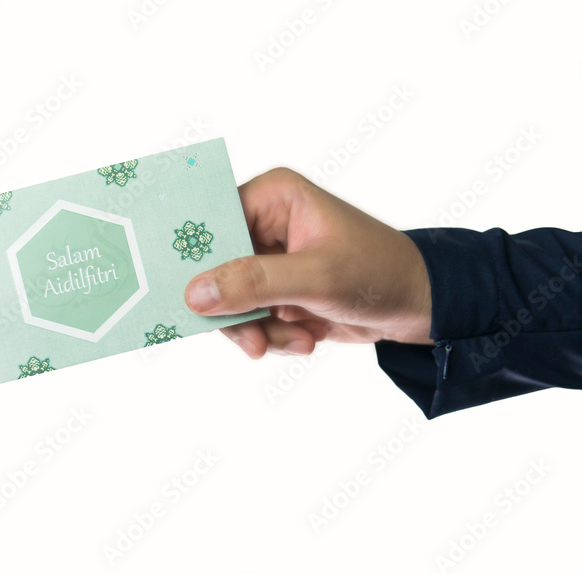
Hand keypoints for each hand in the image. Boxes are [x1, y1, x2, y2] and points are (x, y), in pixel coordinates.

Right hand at [184, 168, 432, 356]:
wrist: (420, 306)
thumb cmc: (379, 273)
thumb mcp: (316, 277)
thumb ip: (254, 283)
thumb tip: (194, 294)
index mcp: (271, 197)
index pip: (212, 222)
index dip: (197, 259)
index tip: (188, 297)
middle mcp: (264, 223)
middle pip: (214, 269)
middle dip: (236, 310)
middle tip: (254, 341)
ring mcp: (268, 260)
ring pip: (229, 302)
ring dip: (259, 330)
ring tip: (297, 340)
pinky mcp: (275, 291)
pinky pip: (249, 319)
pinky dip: (272, 337)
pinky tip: (304, 338)